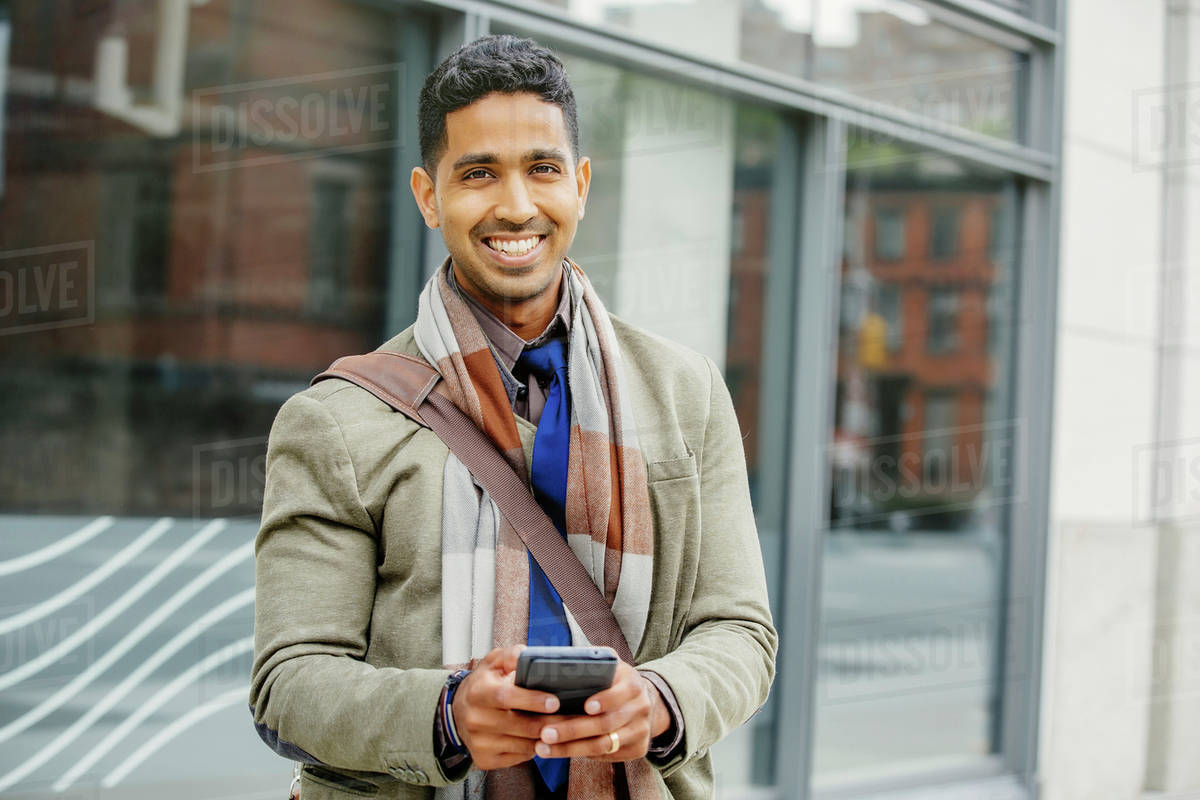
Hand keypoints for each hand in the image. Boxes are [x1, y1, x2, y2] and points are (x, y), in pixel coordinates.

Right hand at [451, 645, 561, 769]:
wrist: (458, 712)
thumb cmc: (483, 684)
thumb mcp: (494, 663)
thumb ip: (512, 655)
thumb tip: (526, 655)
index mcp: (478, 692)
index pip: (506, 697)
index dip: (532, 700)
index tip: (555, 702)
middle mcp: (475, 719)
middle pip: (518, 725)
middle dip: (547, 723)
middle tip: (571, 719)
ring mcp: (479, 742)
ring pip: (522, 745)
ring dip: (545, 739)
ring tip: (563, 729)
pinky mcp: (484, 759)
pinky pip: (518, 757)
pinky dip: (534, 750)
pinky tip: (544, 739)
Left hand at [532, 660, 669, 760]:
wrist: (641, 702)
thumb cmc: (613, 681)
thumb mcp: (609, 666)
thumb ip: (592, 661)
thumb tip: (560, 661)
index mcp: (633, 684)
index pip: (620, 694)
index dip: (605, 701)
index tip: (585, 707)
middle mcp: (641, 708)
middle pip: (606, 724)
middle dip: (573, 730)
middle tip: (546, 733)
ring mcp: (641, 731)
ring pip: (603, 745)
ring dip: (570, 748)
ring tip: (543, 748)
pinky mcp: (638, 749)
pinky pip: (605, 756)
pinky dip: (580, 754)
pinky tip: (558, 751)